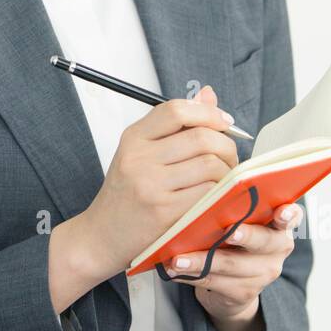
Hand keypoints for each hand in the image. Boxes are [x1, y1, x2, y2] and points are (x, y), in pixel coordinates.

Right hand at [79, 84, 238, 281]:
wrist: (101, 235)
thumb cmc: (125, 193)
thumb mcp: (141, 153)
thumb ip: (176, 125)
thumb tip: (209, 95)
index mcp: (133, 138)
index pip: (177, 110)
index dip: (208, 112)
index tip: (224, 123)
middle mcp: (139, 158)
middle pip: (201, 137)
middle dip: (226, 145)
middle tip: (229, 156)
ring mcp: (151, 186)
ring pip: (210, 165)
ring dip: (227, 171)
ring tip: (223, 178)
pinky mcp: (165, 212)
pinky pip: (208, 193)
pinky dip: (220, 192)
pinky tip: (216, 196)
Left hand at [163, 202, 303, 326]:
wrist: (235, 289)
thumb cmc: (235, 242)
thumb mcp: (243, 224)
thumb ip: (237, 210)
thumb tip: (209, 195)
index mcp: (279, 225)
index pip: (291, 216)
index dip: (289, 214)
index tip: (282, 212)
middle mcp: (278, 249)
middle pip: (263, 241)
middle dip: (245, 235)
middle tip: (228, 231)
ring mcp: (263, 273)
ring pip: (230, 264)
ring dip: (200, 260)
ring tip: (178, 259)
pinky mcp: (244, 293)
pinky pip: (214, 281)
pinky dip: (191, 274)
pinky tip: (174, 270)